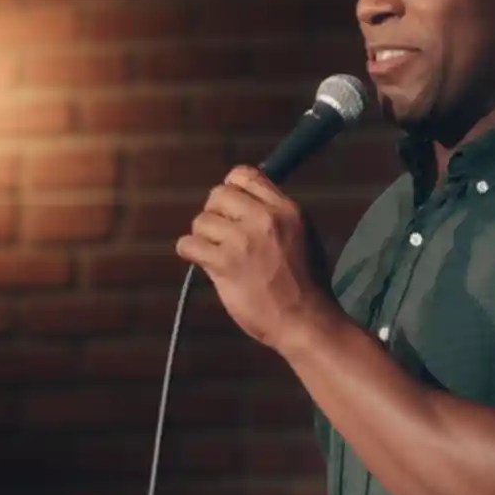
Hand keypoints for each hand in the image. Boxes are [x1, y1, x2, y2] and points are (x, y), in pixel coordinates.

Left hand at [175, 165, 334, 352]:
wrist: (303, 319)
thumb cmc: (305, 282)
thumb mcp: (301, 235)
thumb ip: (274, 215)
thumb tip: (243, 203)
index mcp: (285, 208)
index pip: (244, 174)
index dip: (231, 189)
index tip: (231, 208)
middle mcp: (264, 218)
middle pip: (218, 195)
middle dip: (215, 214)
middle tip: (222, 236)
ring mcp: (243, 240)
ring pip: (201, 220)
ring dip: (203, 237)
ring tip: (215, 253)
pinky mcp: (225, 263)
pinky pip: (189, 244)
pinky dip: (191, 252)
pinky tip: (202, 262)